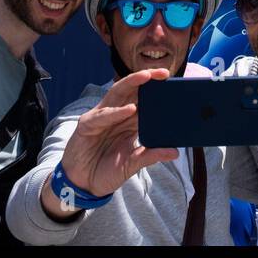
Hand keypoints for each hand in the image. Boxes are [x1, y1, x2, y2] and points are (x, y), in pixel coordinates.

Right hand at [59, 68, 178, 197]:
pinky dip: (116, 112)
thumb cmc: (106, 170)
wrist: (83, 184)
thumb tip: (174, 152)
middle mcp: (116, 115)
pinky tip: (129, 109)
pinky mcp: (87, 125)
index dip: (156, 91)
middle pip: (131, 90)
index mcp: (128, 121)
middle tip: (163, 73)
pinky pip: (102, 115)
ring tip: (147, 77)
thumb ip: (150, 156)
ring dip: (131, 83)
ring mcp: (101, 118)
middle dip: (146, 79)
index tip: (173, 84)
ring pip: (116, 93)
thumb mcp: (132, 164)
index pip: (143, 100)